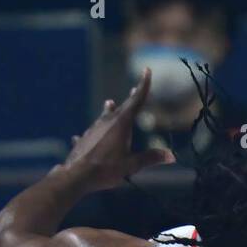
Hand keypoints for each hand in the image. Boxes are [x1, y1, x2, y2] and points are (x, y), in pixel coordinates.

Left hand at [61, 71, 174, 190]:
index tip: (147, 70)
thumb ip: (150, 158)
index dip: (144, 85)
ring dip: (109, 110)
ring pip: (104, 117)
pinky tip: (84, 136)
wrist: (75, 176)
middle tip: (135, 89)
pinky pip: (91, 133)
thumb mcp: (131, 165)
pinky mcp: (83, 139)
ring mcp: (93, 130)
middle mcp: (107, 122)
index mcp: (121, 124)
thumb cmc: (105, 170)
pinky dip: (94, 133)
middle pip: (122, 107)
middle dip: (130, 99)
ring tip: (110, 103)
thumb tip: (171, 156)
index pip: (136, 100)